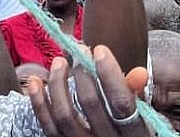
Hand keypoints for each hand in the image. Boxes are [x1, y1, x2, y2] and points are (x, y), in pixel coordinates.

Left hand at [29, 46, 149, 135]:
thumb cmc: (130, 132)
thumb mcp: (144, 119)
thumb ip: (136, 96)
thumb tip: (140, 72)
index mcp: (134, 135)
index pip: (122, 104)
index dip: (110, 75)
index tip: (100, 50)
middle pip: (90, 104)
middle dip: (82, 73)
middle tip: (79, 51)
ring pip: (64, 115)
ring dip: (58, 83)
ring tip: (59, 62)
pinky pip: (47, 126)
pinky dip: (38, 102)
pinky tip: (35, 82)